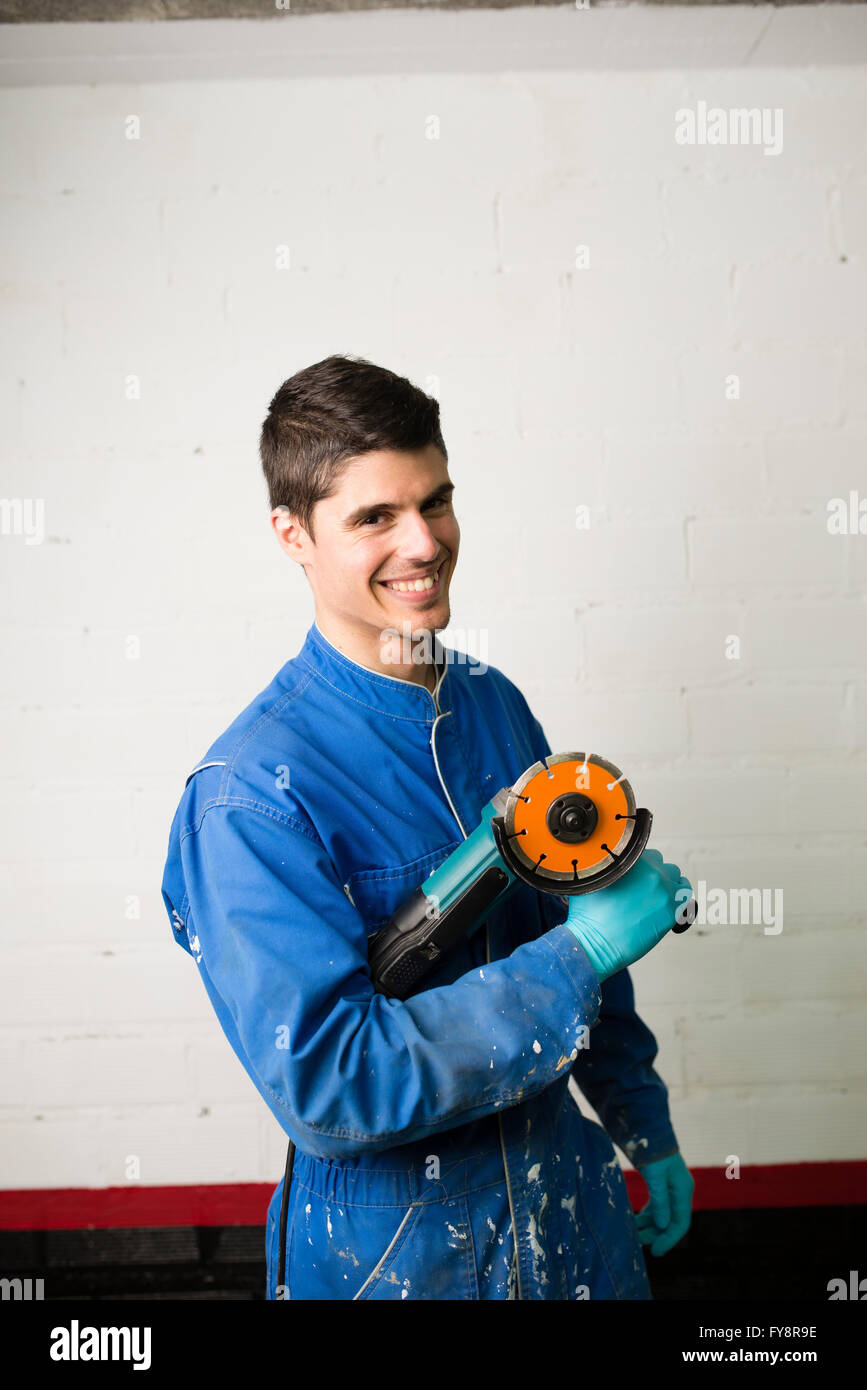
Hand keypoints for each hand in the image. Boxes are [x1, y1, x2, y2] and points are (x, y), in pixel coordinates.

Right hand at [564, 848, 692, 982]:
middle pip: (661, 863)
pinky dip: (679, 900)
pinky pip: (685, 896)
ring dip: (668, 885)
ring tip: (656, 898)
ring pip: (676, 877)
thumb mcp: (590, 880)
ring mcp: (663, 889)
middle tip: (643, 890)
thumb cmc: (587, 916)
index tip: (635, 878)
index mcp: (630, 859)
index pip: (644, 853)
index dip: (639, 867)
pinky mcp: (671, 910)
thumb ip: (603, 866)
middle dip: (653, 874)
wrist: (592, 943)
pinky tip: (668, 907)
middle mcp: (650, 870)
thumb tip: (605, 863)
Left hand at [635, 1152, 694, 1255]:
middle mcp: (679, 1189)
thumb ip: (660, 1199)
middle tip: (639, 1242)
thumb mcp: (654, 1175)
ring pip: (663, 1214)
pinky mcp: (660, 1182)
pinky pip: (657, 1205)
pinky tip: (636, 1219)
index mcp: (683, 1188)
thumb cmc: (650, 1148)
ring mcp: (670, 1186)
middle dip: (657, 1233)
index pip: (681, 1222)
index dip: (669, 1239)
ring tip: (635, 1233)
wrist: (644, 1126)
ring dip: (650, 1225)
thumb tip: (663, 1225)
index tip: (656, 1252)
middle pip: (671, 1220)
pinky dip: (647, 1214)